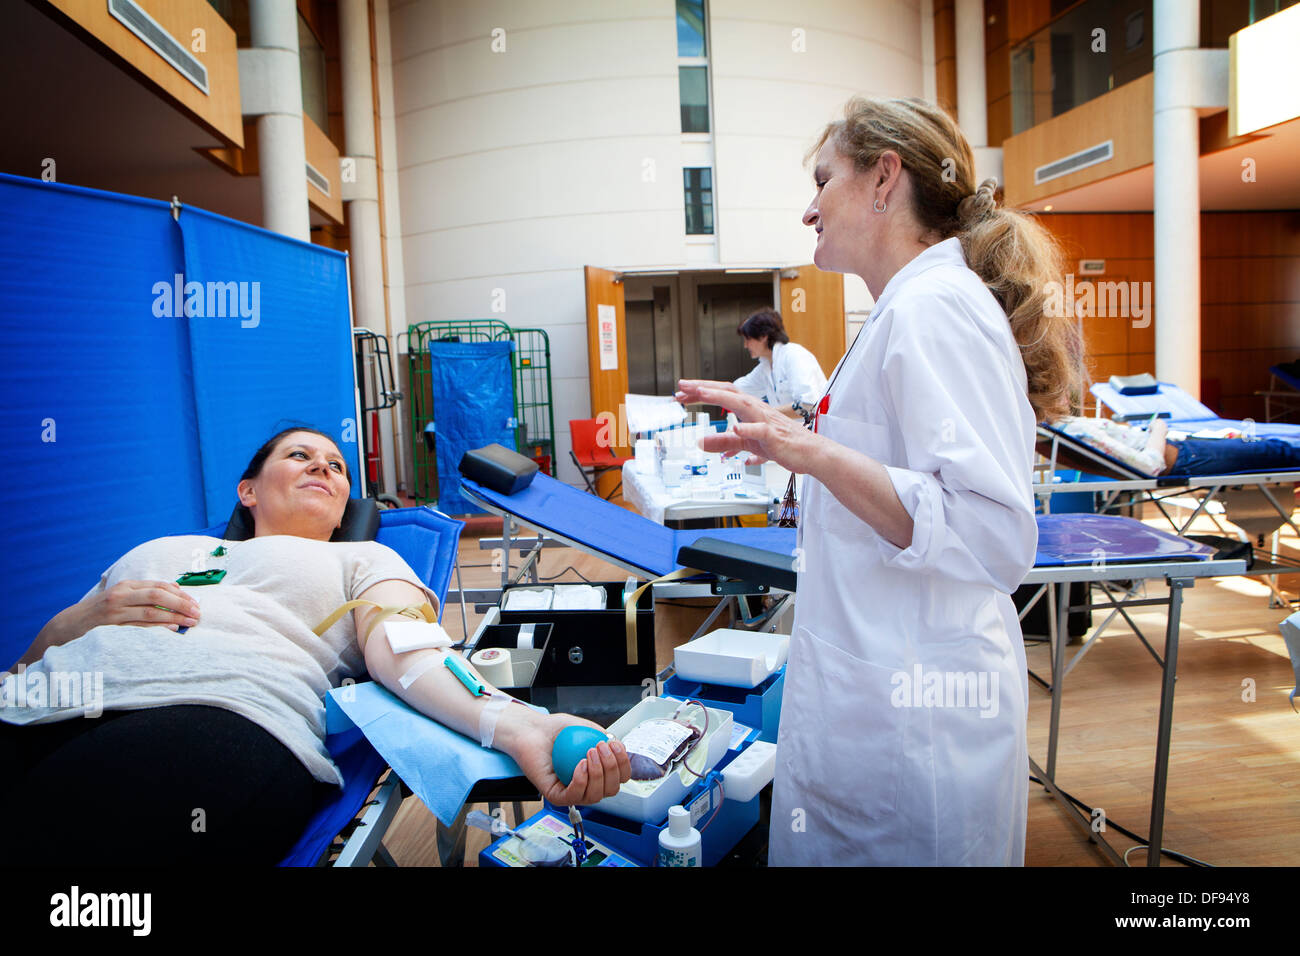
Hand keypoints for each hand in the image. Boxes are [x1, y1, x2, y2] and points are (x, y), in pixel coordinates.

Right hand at [82, 580, 200, 631]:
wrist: (71, 623)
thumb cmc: (103, 610)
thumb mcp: (124, 596)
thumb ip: (147, 591)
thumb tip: (175, 586)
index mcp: (127, 585)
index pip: (159, 586)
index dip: (180, 593)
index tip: (195, 602)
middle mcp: (122, 594)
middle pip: (157, 595)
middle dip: (180, 603)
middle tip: (197, 612)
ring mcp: (116, 610)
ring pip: (151, 611)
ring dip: (174, 616)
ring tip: (190, 621)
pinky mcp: (112, 625)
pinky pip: (140, 625)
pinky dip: (158, 626)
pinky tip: (173, 628)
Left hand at [506, 712, 630, 806]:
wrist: (533, 730)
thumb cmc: (558, 730)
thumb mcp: (589, 730)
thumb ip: (606, 739)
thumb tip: (622, 749)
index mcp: (598, 773)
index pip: (620, 778)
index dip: (624, 763)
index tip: (615, 745)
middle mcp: (588, 786)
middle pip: (612, 790)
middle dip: (612, 768)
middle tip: (600, 747)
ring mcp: (572, 793)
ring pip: (595, 796)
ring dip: (598, 773)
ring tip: (590, 752)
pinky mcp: (556, 796)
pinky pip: (574, 796)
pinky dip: (581, 780)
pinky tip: (580, 764)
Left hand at [675, 379, 819, 470]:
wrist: (808, 453)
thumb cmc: (780, 445)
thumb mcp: (746, 445)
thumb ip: (724, 442)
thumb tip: (701, 443)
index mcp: (748, 409)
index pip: (722, 394)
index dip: (701, 392)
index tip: (681, 393)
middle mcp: (755, 409)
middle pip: (727, 392)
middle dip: (703, 388)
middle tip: (680, 387)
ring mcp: (765, 421)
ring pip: (741, 404)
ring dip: (720, 398)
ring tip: (701, 394)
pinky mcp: (774, 436)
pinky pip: (760, 431)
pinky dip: (747, 429)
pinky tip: (735, 428)